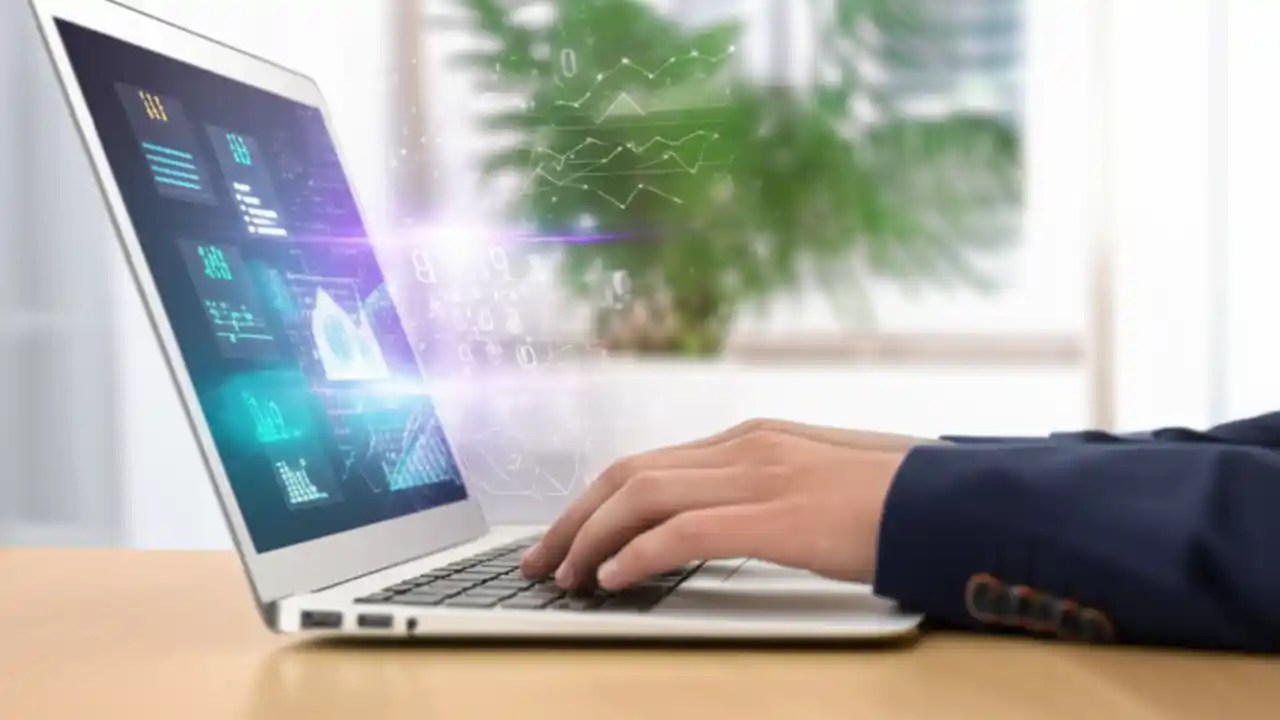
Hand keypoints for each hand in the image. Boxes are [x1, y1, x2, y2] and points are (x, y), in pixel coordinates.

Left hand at [520, 419, 917, 590]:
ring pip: (642, 496)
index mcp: (750, 439)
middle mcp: (744, 447)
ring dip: (592, 538)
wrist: (955, 500)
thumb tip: (712, 520)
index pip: (648, 464)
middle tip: (541, 559)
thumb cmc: (892, 500)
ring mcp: (759, 476)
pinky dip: (637, 554)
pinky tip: (613, 580)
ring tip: (565, 576)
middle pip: (628, 474)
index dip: (595, 501)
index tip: (566, 535)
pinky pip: (683, 531)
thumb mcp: (813, 483)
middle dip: (574, 518)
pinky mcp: (776, 515)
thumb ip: (760, 491)